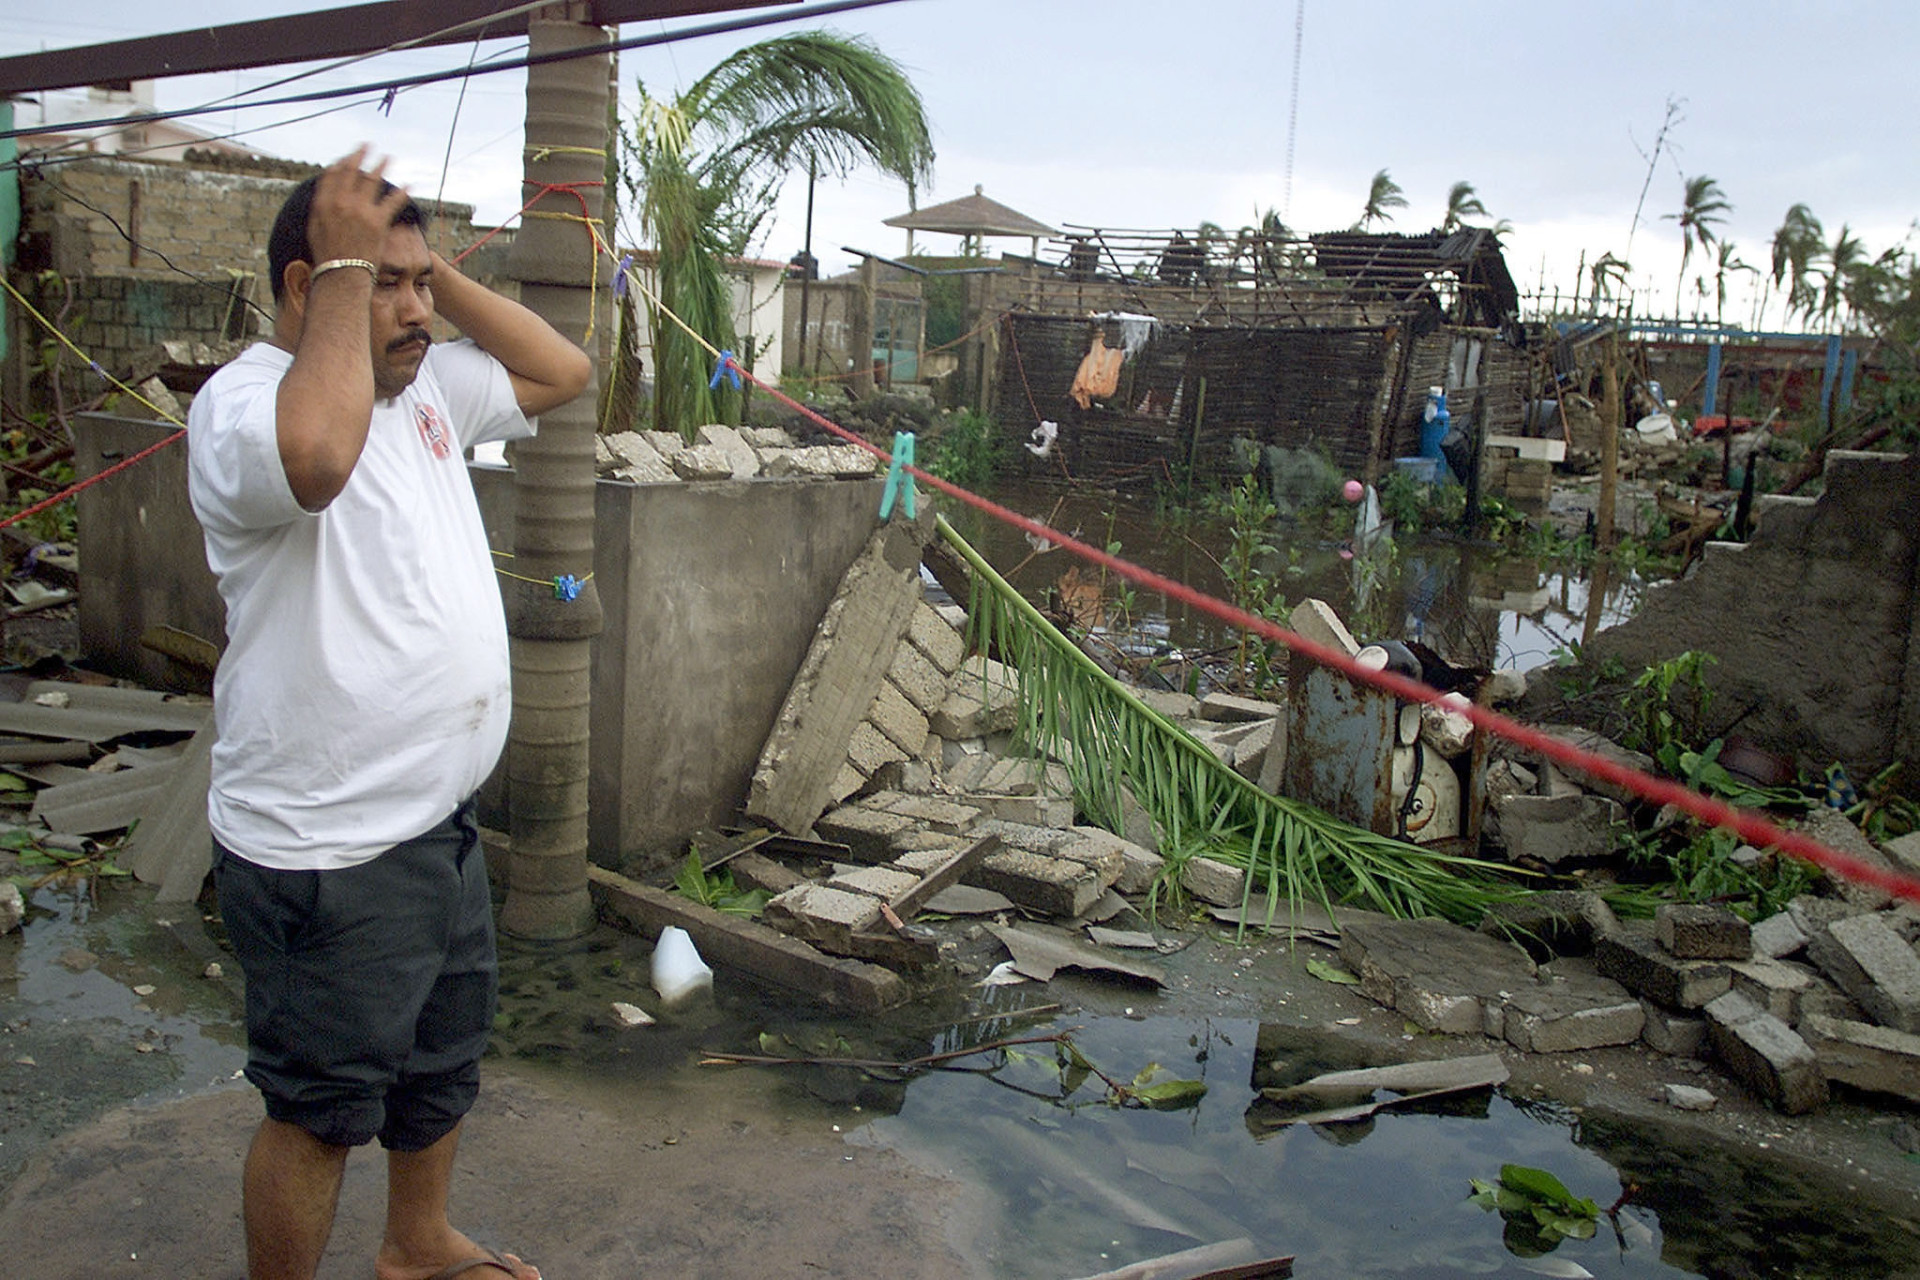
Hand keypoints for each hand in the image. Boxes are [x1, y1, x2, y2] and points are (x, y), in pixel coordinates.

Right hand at [306, 146, 411, 266]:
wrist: (341, 274)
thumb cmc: (327, 255)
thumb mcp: (314, 227)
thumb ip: (320, 208)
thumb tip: (325, 196)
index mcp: (323, 202)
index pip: (333, 173)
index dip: (343, 162)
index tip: (350, 157)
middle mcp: (341, 201)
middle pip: (352, 170)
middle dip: (361, 155)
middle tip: (367, 146)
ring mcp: (360, 209)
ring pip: (372, 179)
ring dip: (381, 165)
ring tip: (388, 157)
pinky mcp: (378, 220)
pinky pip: (393, 201)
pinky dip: (403, 192)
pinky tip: (410, 185)